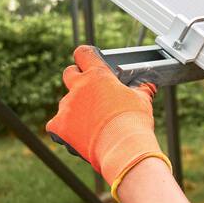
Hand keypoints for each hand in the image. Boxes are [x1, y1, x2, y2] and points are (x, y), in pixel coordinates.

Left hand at [45, 46, 171, 201]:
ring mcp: (67, 107)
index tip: (88, 61)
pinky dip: (64, 130)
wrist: (123, 148)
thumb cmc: (134, 123)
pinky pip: (55, 125)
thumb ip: (141, 89)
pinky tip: (77, 136)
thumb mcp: (142, 100)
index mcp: (98, 75)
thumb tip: (148, 86)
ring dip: (75, 109)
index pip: (84, 54)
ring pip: (65, 103)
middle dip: (76, 80)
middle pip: (69, 74)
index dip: (85, 56)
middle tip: (88, 92)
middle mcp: (78, 87)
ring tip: (91, 124)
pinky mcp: (59, 126)